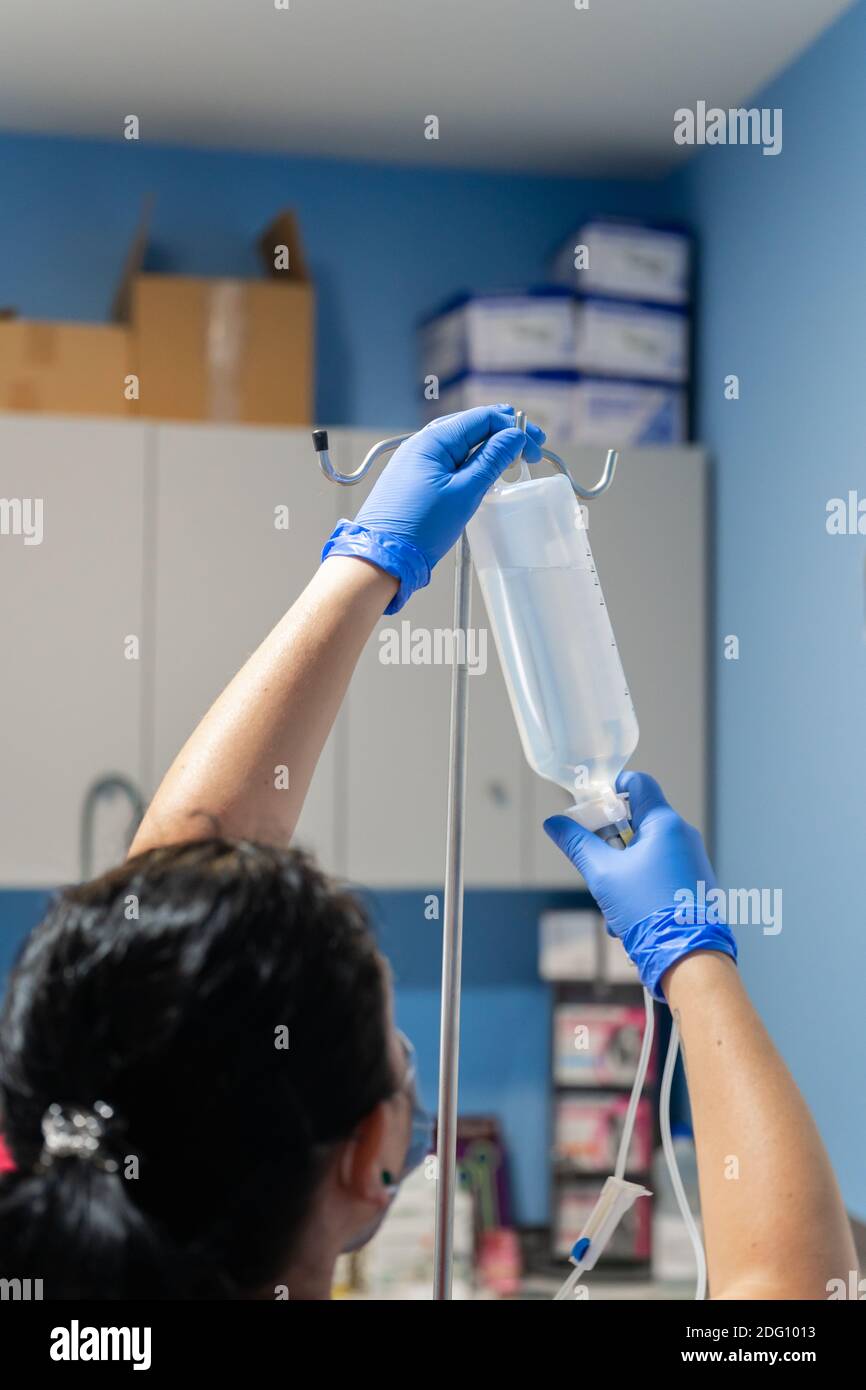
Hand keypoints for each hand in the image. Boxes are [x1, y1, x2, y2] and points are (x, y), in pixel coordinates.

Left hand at [322, 405, 544, 612]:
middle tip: (532, 451)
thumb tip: (514, 437)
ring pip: (463, 445)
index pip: (483, 418)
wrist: (382, 557)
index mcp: (433, 440)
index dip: (515, 427)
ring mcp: (419, 461)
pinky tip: (487, 474)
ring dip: (491, 449)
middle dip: (505, 434)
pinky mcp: (418, 480)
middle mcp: (424, 444)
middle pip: (473, 426)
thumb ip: (492, 460)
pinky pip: (451, 462)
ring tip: (513, 462)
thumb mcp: (464, 492)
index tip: (536, 446)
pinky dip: (474, 463)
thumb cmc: (418, 527)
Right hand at [544, 771, 736, 998]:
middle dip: (609, 842)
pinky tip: (628, 920)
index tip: (590, 806)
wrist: (690, 958)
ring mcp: (692, 861)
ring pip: (644, 853)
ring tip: (612, 905)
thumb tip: (554, 823)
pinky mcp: (695, 885)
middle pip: (637, 821)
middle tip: (595, 863)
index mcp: (665, 824)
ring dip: (621, 873)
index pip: (638, 783)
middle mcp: (684, 836)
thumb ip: (577, 844)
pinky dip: (638, 889)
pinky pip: (658, 874)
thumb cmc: (648, 911)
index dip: (611, 788)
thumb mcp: (603, 875)